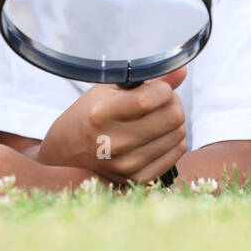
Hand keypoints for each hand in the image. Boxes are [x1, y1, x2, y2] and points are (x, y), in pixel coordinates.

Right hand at [37, 66, 187, 184]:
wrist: (68, 153)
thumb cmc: (90, 114)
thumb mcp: (110, 89)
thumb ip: (148, 79)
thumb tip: (182, 71)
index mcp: (101, 114)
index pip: (151, 99)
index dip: (163, 89)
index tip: (157, 88)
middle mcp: (114, 142)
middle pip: (172, 117)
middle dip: (172, 103)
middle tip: (160, 102)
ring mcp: (126, 164)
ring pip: (178, 134)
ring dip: (173, 122)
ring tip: (156, 119)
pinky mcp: (138, 178)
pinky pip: (177, 153)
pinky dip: (172, 140)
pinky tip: (156, 136)